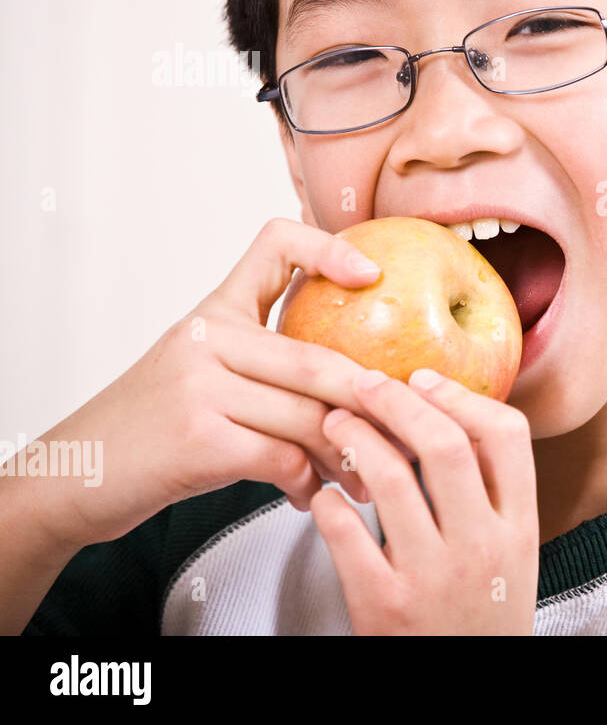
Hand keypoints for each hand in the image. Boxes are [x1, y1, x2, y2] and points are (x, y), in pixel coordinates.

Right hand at [47, 217, 401, 550]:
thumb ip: (263, 363)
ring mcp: (200, 384)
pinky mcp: (198, 437)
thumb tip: (358, 386)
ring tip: (360, 480)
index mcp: (213, 312)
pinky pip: (283, 457)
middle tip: (404, 431)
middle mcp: (206, 337)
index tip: (372, 275)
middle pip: (318, 358)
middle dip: (372, 403)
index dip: (329, 249)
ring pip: (308, 414)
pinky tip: (306, 496)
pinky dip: (306, 484)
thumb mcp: (199, 371)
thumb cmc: (151, 428)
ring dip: (346, 457)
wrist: (69, 475)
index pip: (274, 243)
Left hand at [311, 368, 539, 634]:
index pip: (506, 435)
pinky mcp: (386, 606)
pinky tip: (323, 494)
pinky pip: (347, 536)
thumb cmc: (481, 617)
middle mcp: (483, 547)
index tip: (424, 379)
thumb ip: (493, 494)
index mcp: (519, 528)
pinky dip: (328, 505)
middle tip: (365, 383)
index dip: (460, 396)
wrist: (465, 693)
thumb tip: (451, 413)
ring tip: (334, 424)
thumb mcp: (512, 553)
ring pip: (391, 480)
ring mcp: (434, 577)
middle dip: (397, 401)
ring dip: (355, 439)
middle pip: (445, 445)